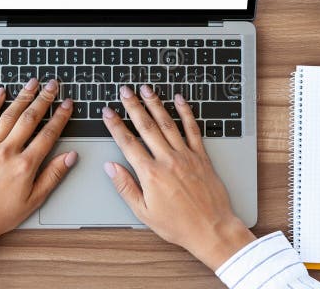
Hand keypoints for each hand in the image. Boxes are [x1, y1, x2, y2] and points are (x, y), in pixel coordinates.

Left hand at [0, 79, 76, 286]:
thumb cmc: (0, 214)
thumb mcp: (34, 200)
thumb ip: (53, 175)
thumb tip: (70, 157)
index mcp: (25, 165)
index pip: (48, 134)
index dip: (60, 117)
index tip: (67, 104)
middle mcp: (8, 152)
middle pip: (30, 118)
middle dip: (44, 99)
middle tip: (53, 84)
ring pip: (9, 115)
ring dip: (23, 96)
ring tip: (33, 82)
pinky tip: (1, 92)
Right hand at [101, 85, 255, 269]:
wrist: (211, 229)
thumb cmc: (178, 225)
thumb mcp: (144, 212)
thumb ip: (126, 187)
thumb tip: (110, 167)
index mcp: (151, 174)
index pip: (128, 143)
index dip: (115, 125)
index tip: (107, 112)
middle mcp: (168, 160)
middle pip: (146, 127)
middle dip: (133, 106)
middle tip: (125, 91)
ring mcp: (186, 156)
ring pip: (168, 123)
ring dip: (155, 104)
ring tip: (146, 89)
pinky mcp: (201, 157)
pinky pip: (192, 130)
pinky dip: (186, 113)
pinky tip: (179, 100)